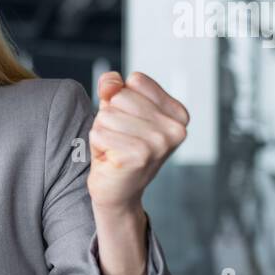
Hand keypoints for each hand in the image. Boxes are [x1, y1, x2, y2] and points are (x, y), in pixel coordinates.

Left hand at [87, 71, 188, 214]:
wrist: (118, 193)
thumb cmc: (118, 149)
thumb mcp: (118, 111)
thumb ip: (114, 88)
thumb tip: (110, 81)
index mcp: (177, 113)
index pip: (136, 80)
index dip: (121, 101)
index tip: (129, 125)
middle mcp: (175, 128)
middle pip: (120, 97)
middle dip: (109, 117)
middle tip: (119, 140)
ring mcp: (159, 143)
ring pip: (107, 115)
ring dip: (102, 132)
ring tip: (114, 150)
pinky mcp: (138, 156)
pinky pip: (99, 133)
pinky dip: (97, 146)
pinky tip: (110, 159)